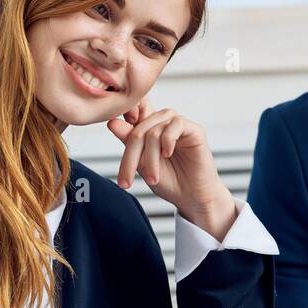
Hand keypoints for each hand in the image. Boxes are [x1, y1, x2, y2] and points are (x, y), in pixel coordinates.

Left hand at [106, 101, 237, 240]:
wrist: (192, 198)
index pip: (135, 109)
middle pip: (139, 128)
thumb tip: (112, 122)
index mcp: (150, 127)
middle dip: (130, 157)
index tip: (112, 126)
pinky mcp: (195, 130)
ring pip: (155, 130)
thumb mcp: (142, 164)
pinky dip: (167, 141)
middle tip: (126, 182)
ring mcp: (180, 125)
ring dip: (150, 156)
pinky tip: (167, 155)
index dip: (125, 112)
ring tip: (152, 178)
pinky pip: (176, 125)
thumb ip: (129, 143)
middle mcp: (164, 123)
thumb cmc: (169, 182)